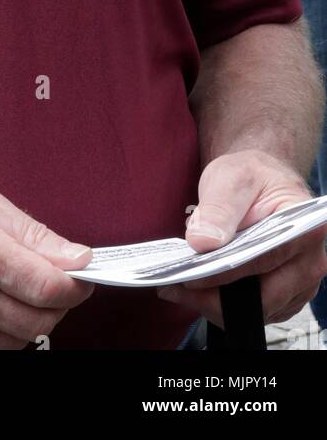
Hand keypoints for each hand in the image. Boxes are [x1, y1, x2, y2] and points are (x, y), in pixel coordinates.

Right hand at [0, 184, 93, 349]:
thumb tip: (78, 258)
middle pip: (39, 321)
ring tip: (19, 290)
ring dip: (31, 319)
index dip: (76, 284)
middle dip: (58, 304)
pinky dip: (4, 332)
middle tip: (55, 283)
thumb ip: (35, 234)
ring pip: (18, 341)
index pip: (48, 287)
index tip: (83, 275)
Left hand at [156, 150, 326, 326]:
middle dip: (217, 298)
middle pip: (265, 296)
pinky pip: (257, 311)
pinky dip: (226, 305)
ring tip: (180, 289)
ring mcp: (301, 282)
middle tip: (175, 288)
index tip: (191, 277)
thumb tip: (202, 243)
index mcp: (305, 227)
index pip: (264, 260)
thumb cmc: (251, 175)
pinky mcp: (286, 295)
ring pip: (260, 310)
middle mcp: (310, 260)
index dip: (226, 273)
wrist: (260, 180)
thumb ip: (219, 208)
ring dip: (218, 305)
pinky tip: (198, 290)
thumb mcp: (231, 178)